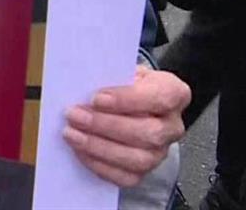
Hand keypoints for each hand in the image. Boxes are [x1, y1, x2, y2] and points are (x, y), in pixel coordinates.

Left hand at [63, 67, 189, 187]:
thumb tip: (81, 84)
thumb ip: (110, 75)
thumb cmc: (125, 84)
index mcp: (173, 93)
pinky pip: (126, 177)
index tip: (97, 98)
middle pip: (148, 132)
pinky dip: (99, 164)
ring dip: (99, 147)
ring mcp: (160, 151)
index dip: (127, 100)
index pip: (160, 98)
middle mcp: (172, 126)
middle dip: (105, 125)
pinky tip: (80, 150)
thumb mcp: (122, 69)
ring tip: (72, 133)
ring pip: (137, 159)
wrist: (129, 101)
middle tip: (75, 115)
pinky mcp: (145, 171)